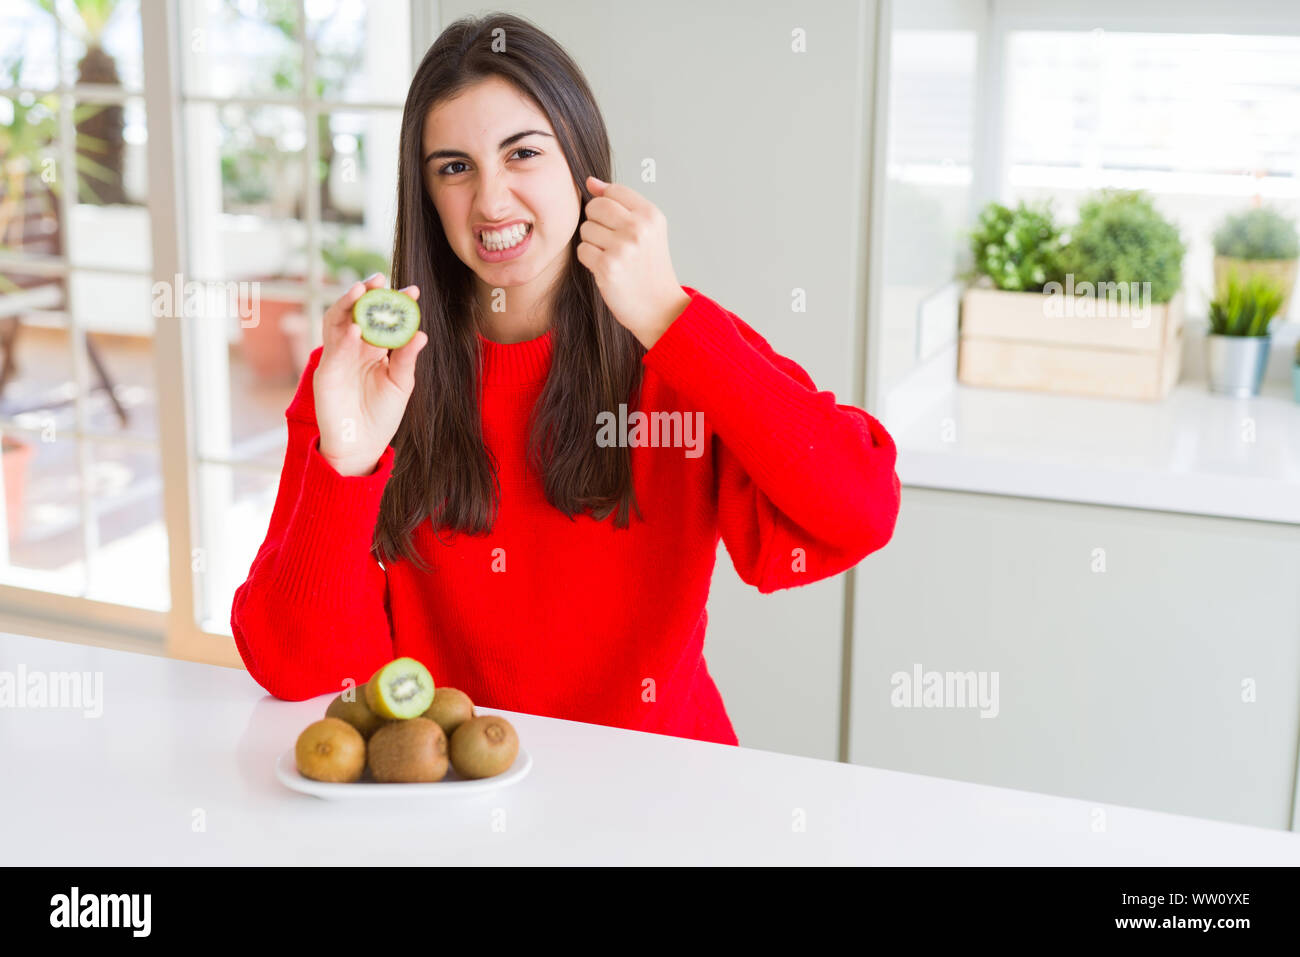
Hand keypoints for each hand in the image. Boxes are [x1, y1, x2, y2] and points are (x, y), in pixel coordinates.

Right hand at [313, 274, 427, 476]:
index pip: (384, 318)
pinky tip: (355, 329)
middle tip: (380, 279)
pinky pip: (333, 350)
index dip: (396, 303)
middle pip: (358, 312)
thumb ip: (407, 359)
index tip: (413, 291)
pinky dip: (343, 337)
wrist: (361, 445)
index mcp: (375, 348)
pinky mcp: (326, 371)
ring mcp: (338, 357)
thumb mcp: (400, 384)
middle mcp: (355, 347)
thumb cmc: (381, 415)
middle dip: (367, 293)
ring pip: (338, 321)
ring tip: (361, 290)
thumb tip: (422, 334)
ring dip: (347, 304)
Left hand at [575, 176, 691, 348]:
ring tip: (611, 256)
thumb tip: (590, 181)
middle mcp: (638, 228)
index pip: (613, 190)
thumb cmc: (651, 269)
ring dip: (593, 243)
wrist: (660, 308)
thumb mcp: (647, 230)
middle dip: (596, 223)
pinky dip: (589, 260)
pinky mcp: (607, 267)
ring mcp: (623, 248)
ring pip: (586, 229)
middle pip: (596, 207)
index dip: (607, 205)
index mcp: (651, 215)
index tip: (614, 223)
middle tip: (611, 242)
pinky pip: (582, 250)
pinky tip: (605, 268)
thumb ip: (620, 203)